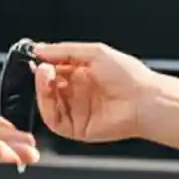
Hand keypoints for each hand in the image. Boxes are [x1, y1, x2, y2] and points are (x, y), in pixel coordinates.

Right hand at [32, 41, 161, 142]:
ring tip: (45, 76)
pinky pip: (54, 120)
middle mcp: (79, 92)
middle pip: (49, 87)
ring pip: (48, 103)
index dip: (44, 64)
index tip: (35, 56)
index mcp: (83, 73)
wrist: (143, 100)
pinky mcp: (77, 128)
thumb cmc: (128, 76)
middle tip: (41, 67)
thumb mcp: (94, 52)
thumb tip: (40, 49)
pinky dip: (47, 107)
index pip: (54, 69)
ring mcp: (77, 111)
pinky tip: (49, 92)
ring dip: (42, 89)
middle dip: (42, 76)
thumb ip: (65, 51)